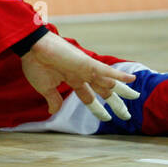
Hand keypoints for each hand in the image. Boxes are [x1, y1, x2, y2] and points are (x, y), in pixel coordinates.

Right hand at [20, 32, 137, 120]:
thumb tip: (53, 112)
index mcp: (72, 80)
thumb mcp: (45, 88)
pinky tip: (132, 79)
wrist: (32, 48)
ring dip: (123, 90)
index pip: (88, 97)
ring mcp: (86, 69)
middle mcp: (82, 75)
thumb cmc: (35, 65)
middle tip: (126, 114)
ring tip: (136, 97)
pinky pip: (106, 71)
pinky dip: (119, 75)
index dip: (98, 108)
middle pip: (103, 91)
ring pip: (109, 82)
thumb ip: (53, 99)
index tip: (107, 117)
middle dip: (114, 103)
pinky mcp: (86, 63)